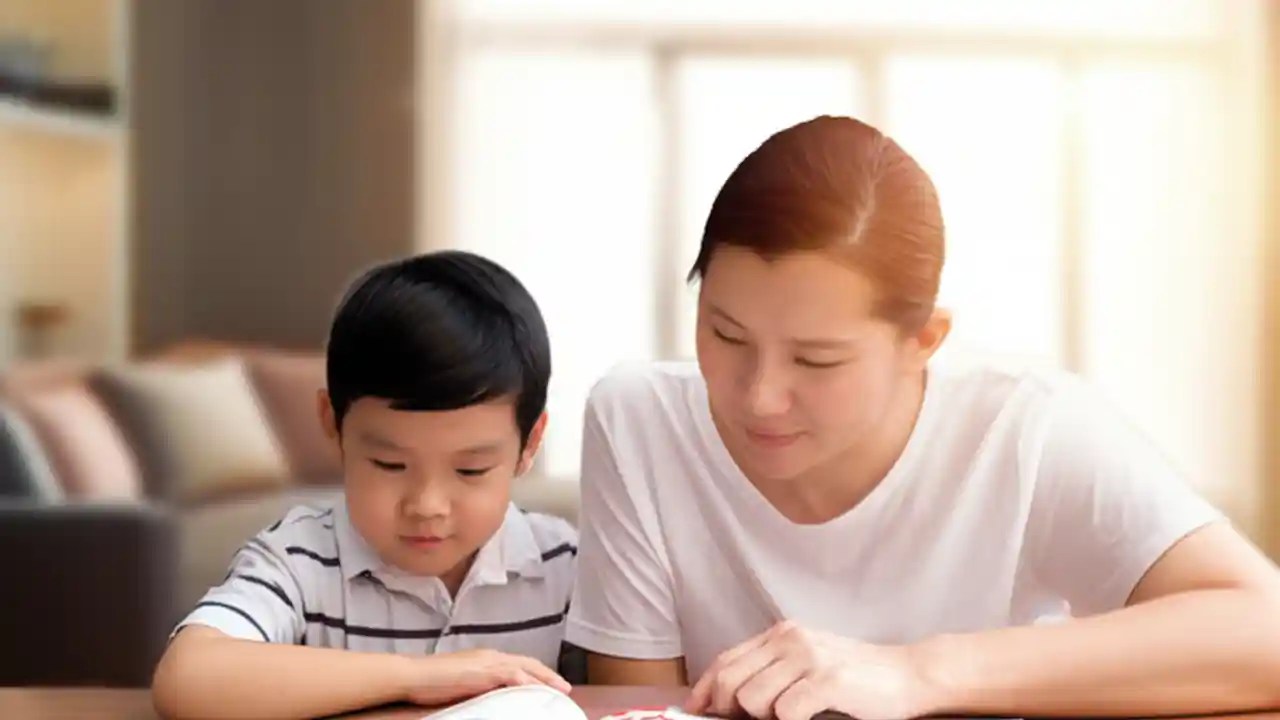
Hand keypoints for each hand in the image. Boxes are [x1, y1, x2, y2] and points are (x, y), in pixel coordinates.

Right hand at [404, 648, 570, 705]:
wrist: (413, 675)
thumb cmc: (430, 682)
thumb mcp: (460, 682)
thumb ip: (478, 686)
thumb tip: (491, 695)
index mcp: (485, 658)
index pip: (517, 663)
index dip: (536, 673)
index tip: (551, 683)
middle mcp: (489, 656)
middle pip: (528, 663)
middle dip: (548, 674)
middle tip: (565, 688)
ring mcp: (486, 662)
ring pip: (524, 667)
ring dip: (544, 678)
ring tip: (560, 690)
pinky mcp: (481, 671)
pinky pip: (511, 675)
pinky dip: (526, 681)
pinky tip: (536, 689)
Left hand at [685, 621, 936, 719]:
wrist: (908, 674)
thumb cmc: (857, 677)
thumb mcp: (807, 662)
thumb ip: (771, 671)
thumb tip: (726, 697)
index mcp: (782, 634)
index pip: (726, 660)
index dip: (706, 688)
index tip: (696, 709)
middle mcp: (791, 640)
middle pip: (731, 681)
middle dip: (730, 709)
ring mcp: (809, 658)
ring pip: (752, 700)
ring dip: (765, 718)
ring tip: (791, 716)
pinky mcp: (827, 680)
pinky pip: (785, 712)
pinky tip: (807, 718)